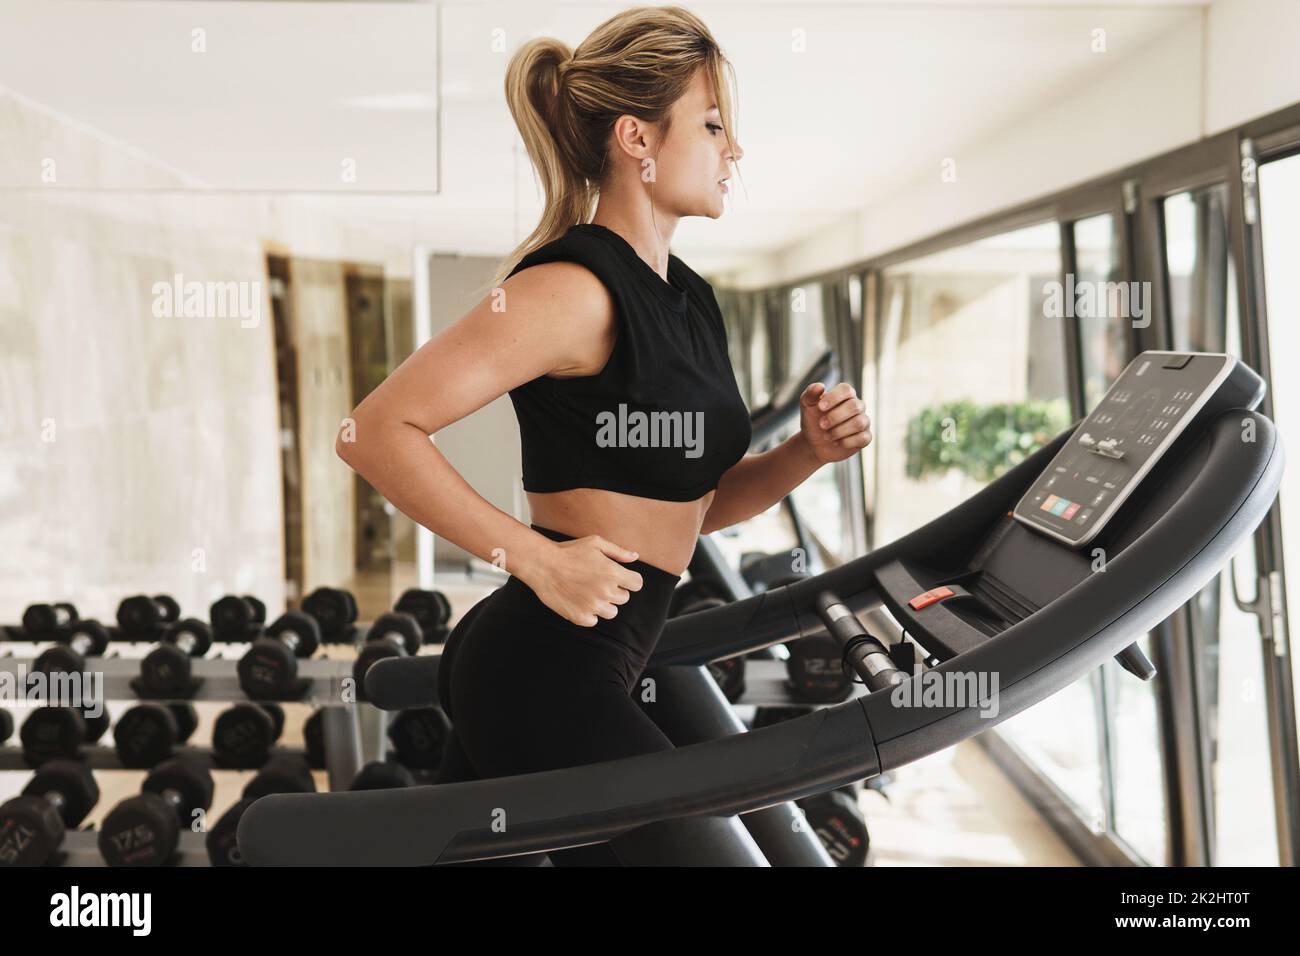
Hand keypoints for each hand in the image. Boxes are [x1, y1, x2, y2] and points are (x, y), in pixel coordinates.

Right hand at [519, 535, 643, 626]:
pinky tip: (579, 600)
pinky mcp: (580, 617)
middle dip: (615, 590)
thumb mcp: (595, 543)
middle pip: (624, 598)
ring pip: (611, 612)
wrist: (542, 564)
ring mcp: (593, 606)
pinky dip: (589, 613)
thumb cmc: (569, 551)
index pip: (637, 584)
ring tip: (589, 592)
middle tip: (597, 581)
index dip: (630, 580)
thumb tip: (635, 556)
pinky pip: (594, 620)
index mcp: (612, 573)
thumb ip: (618, 551)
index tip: (620, 578)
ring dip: (604, 604)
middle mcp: (605, 591)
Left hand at [799, 382, 872, 464]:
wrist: (814, 443)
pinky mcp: (865, 437)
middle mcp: (857, 406)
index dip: (834, 397)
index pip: (846, 389)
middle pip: (854, 406)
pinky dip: (846, 442)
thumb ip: (811, 393)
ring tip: (827, 435)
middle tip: (821, 425)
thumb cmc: (813, 420)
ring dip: (839, 431)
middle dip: (835, 417)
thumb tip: (820, 386)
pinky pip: (863, 438)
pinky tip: (837, 442)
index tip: (820, 407)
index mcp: (845, 395)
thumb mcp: (807, 405)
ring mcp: (863, 421)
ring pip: (859, 423)